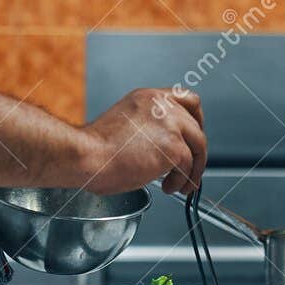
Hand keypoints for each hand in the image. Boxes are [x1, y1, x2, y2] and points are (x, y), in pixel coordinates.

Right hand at [81, 87, 206, 195]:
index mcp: (148, 98)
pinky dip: (181, 180)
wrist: (86, 155)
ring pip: (198, 147)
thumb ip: (147, 127)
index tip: (194, 134)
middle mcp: (162, 105)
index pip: (186, 99)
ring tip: (179, 184)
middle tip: (190, 167)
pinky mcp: (173, 146)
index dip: (195, 119)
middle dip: (196, 150)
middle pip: (196, 125)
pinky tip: (168, 187)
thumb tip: (161, 147)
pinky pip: (188, 167)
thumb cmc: (95, 148)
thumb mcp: (125, 124)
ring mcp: (170, 124)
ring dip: (192, 169)